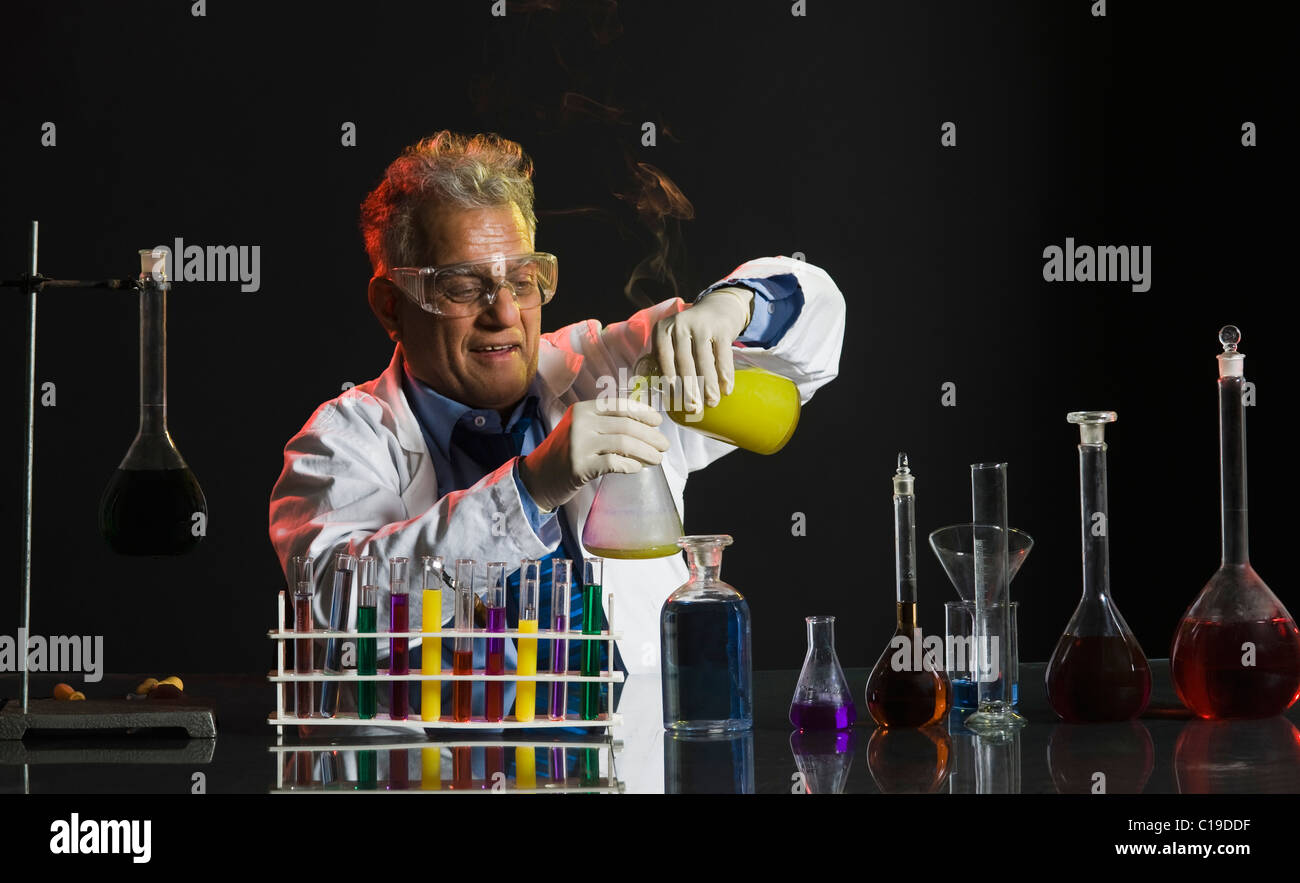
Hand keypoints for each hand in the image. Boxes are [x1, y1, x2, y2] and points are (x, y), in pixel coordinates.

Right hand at [518, 398, 670, 511]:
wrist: (538, 478)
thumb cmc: (566, 454)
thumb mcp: (581, 430)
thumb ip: (605, 423)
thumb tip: (645, 425)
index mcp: (582, 409)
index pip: (618, 406)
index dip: (642, 412)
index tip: (658, 422)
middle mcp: (580, 423)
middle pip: (625, 425)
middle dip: (650, 436)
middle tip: (664, 445)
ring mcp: (578, 444)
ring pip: (623, 443)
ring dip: (646, 452)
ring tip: (658, 459)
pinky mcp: (578, 466)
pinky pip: (613, 463)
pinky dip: (630, 465)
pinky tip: (638, 468)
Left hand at [653, 287, 752, 413]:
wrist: (718, 307)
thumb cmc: (691, 333)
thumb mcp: (673, 339)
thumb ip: (665, 360)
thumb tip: (661, 394)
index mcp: (663, 330)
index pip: (664, 359)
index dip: (670, 382)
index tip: (675, 401)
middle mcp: (680, 324)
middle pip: (684, 362)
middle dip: (690, 389)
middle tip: (694, 408)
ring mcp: (702, 325)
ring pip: (705, 361)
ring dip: (709, 385)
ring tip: (712, 403)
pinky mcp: (722, 329)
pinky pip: (723, 356)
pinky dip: (725, 374)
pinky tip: (727, 389)